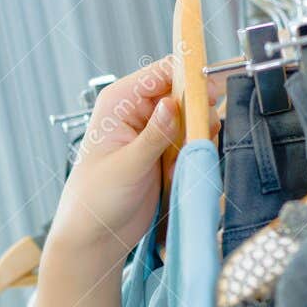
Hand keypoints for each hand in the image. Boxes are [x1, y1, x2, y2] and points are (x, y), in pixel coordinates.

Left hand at [46, 57, 223, 269]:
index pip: (163, 71)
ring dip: (197, 134)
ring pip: (193, 115)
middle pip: (184, 91)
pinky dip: (194, 152)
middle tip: (204, 131)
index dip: (190, 76)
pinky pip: (192, 139)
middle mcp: (138, 110)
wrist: (96, 234)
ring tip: (184, 158)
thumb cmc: (95, 199)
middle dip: (199, 109)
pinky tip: (178, 171)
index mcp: (119, 101)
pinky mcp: (166, 150)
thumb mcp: (127, 165)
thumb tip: (172, 103)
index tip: (210, 94)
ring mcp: (154, 130)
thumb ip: (154, 134)